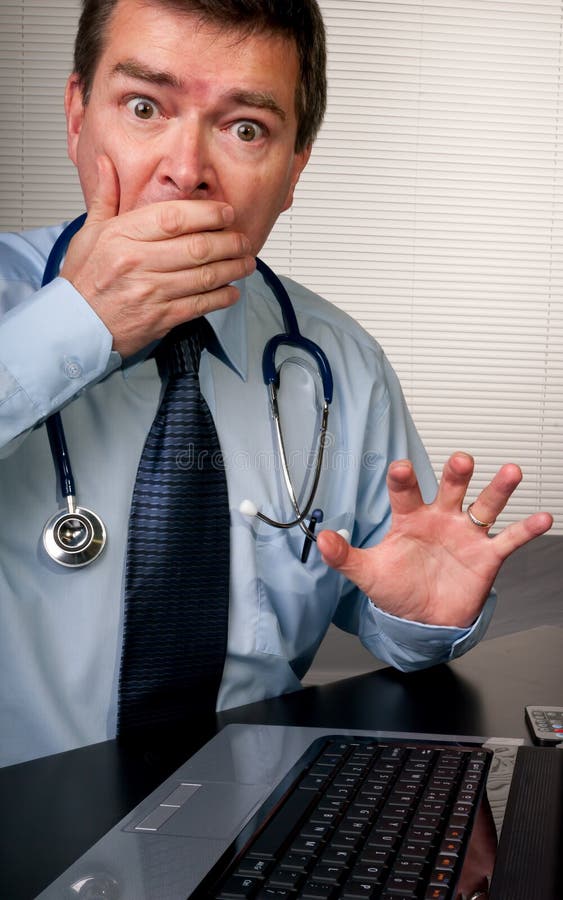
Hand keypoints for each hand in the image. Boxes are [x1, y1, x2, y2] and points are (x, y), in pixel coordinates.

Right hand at [60, 156, 254, 356]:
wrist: (76, 324)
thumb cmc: (84, 279)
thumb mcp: (88, 233)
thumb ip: (106, 198)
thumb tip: (107, 165)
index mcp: (122, 236)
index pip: (174, 218)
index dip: (207, 213)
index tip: (226, 212)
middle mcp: (138, 263)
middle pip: (197, 247)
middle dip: (229, 242)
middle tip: (243, 239)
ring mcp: (151, 292)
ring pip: (204, 276)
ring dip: (233, 269)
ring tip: (246, 262)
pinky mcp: (161, 318)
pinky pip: (200, 305)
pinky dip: (221, 297)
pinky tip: (232, 290)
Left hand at [317, 451, 552, 626]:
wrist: (423, 621)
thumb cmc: (396, 589)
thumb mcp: (367, 573)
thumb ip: (344, 556)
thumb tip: (321, 539)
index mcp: (410, 518)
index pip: (405, 493)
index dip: (403, 480)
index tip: (400, 468)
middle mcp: (441, 518)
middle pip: (450, 488)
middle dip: (456, 474)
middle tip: (461, 461)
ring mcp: (466, 534)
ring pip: (485, 505)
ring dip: (498, 489)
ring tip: (511, 472)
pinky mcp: (486, 555)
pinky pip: (509, 539)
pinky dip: (526, 529)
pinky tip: (541, 516)